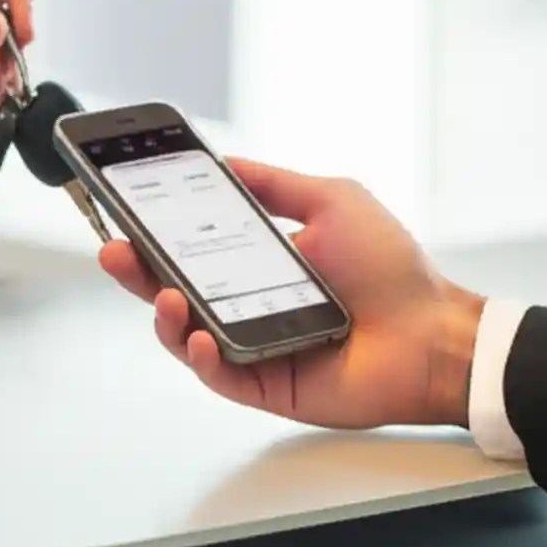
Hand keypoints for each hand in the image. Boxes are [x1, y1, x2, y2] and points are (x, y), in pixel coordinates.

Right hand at [99, 158, 485, 428]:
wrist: (432, 332)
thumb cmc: (392, 269)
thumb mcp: (332, 200)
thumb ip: (275, 184)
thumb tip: (225, 163)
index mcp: (261, 261)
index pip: (193, 245)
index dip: (156, 231)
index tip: (126, 209)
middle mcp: (249, 303)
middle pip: (174, 288)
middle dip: (138, 270)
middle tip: (114, 249)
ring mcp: (254, 345)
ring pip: (186, 334)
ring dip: (164, 314)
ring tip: (166, 294)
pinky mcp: (265, 384)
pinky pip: (217, 374)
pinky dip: (201, 356)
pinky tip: (201, 335)